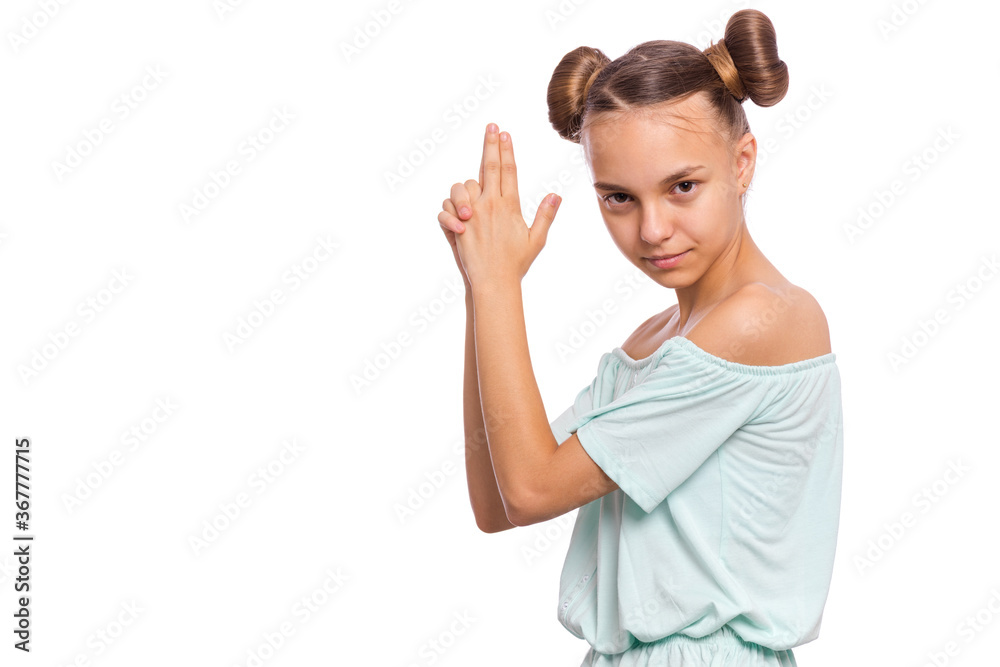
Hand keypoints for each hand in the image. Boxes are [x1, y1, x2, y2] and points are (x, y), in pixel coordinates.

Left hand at [446, 123, 561, 290]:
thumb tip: (556, 195)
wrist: (494, 283)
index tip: (505, 134)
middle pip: (489, 167)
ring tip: (472, 197)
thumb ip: (545, 215)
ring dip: (465, 188)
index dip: (506, 150)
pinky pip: (447, 207)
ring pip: (463, 185)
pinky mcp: (458, 225)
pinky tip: (457, 216)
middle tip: (491, 127)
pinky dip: (449, 209)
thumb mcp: (536, 240)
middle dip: (490, 145)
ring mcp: (472, 213)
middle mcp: (490, 205)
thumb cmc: (516, 263)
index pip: (509, 170)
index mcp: (510, 206)